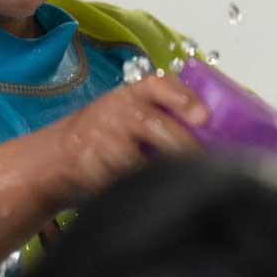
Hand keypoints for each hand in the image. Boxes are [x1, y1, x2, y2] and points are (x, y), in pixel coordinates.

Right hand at [47, 74, 207, 204]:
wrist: (56, 157)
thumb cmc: (107, 135)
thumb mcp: (132, 114)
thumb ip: (167, 116)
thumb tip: (220, 133)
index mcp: (132, 94)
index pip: (159, 85)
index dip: (183, 98)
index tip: (202, 116)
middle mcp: (117, 111)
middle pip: (155, 125)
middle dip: (181, 146)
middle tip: (201, 162)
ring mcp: (100, 138)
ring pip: (136, 159)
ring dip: (157, 171)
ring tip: (174, 182)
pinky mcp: (88, 165)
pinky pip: (117, 180)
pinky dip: (133, 188)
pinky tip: (142, 191)